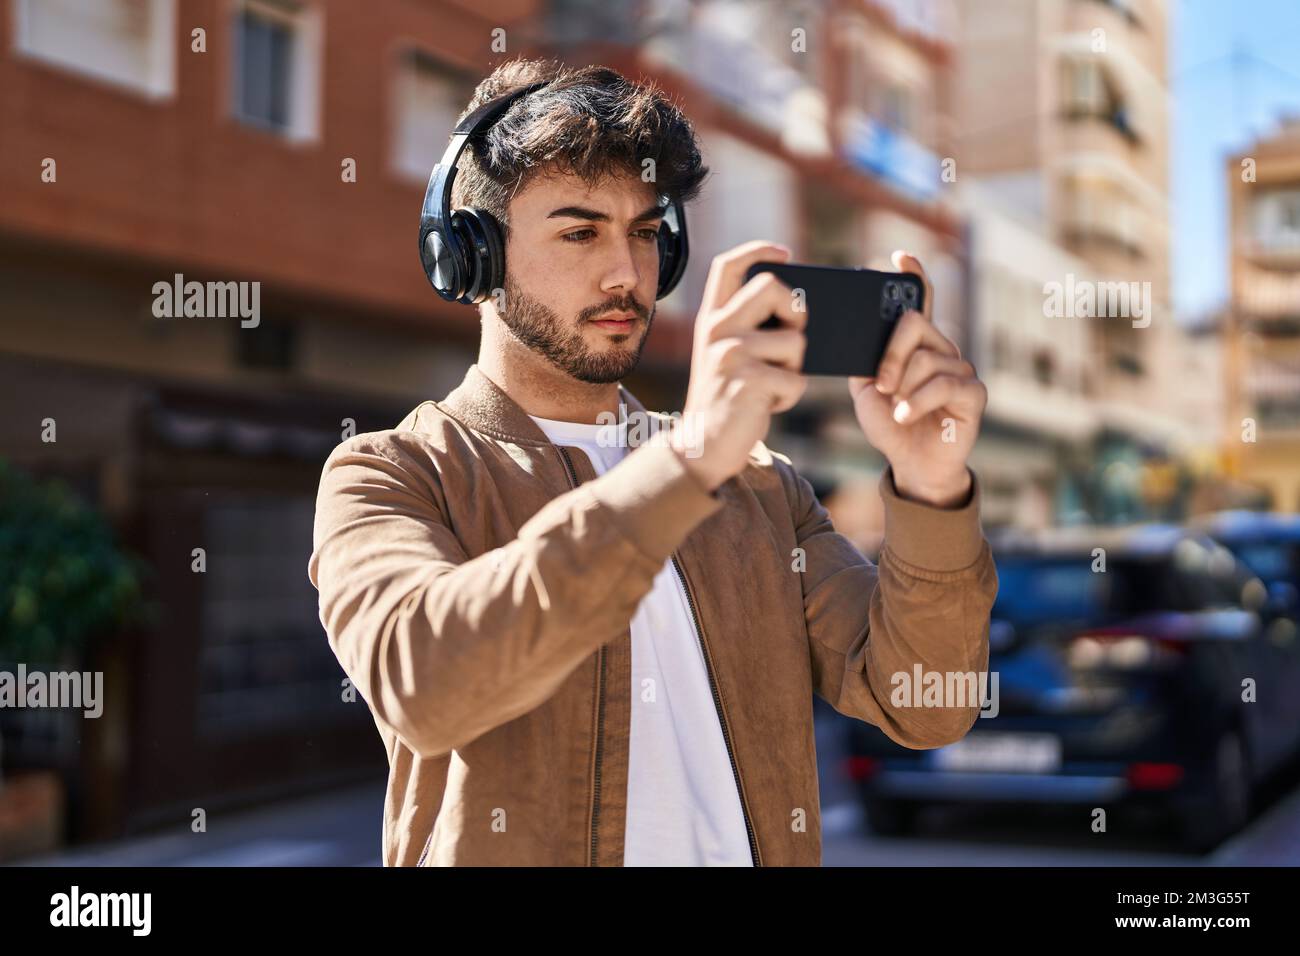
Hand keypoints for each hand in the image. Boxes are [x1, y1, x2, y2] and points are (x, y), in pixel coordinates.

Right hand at [670, 240, 807, 490]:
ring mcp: (731, 353)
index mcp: (711, 318)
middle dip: (796, 311)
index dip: (759, 250)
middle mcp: (717, 329)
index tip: (785, 253)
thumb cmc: (726, 398)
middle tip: (791, 337)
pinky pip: (796, 378)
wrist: (702, 446)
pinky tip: (767, 404)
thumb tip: (799, 305)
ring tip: (769, 385)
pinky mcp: (749, 381)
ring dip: (795, 367)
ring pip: (796, 340)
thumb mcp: (727, 355)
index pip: (729, 266)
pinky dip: (790, 395)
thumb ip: (749, 327)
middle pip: (774, 287)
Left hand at [848, 251, 985, 507]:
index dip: (913, 277)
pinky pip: (942, 384)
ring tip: (899, 411)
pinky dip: (917, 402)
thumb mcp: (866, 390)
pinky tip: (907, 417)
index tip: (899, 257)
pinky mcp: (974, 393)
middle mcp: (942, 350)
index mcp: (917, 345)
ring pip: (924, 359)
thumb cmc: (891, 425)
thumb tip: (857, 333)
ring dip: (903, 389)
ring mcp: (961, 369)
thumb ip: (864, 360)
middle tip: (882, 385)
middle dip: (890, 356)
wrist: (911, 464)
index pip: (919, 302)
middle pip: (913, 325)